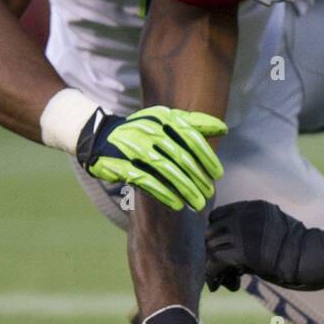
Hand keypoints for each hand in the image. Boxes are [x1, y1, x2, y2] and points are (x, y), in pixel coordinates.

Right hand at [77, 106, 225, 211]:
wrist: (100, 137)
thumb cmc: (142, 131)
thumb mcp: (166, 120)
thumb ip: (194, 124)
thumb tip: (223, 129)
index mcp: (164, 118)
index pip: (192, 137)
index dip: (207, 157)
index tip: (218, 174)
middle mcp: (151, 131)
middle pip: (182, 157)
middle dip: (198, 177)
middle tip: (210, 192)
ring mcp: (136, 148)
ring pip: (167, 171)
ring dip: (185, 189)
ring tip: (198, 203)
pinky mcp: (124, 166)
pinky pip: (148, 182)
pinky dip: (164, 194)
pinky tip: (177, 204)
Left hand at [205, 200, 323, 292]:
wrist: (314, 256)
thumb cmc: (300, 249)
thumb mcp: (274, 230)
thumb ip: (252, 232)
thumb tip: (228, 253)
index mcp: (254, 206)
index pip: (218, 216)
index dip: (217, 236)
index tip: (223, 253)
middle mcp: (245, 214)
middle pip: (210, 231)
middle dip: (212, 253)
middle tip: (224, 272)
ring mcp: (242, 230)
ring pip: (210, 248)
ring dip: (215, 268)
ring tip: (227, 282)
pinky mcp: (241, 250)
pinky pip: (214, 263)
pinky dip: (216, 276)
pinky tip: (232, 286)